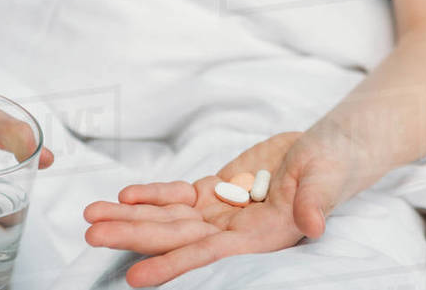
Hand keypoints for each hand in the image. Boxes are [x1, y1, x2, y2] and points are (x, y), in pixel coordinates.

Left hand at [84, 128, 362, 286]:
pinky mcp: (217, 191)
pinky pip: (178, 196)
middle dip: (133, 235)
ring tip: (91, 216)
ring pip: (169, 217)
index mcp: (262, 236)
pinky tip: (124, 195)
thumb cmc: (334, 165)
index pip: (209, 254)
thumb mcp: (328, 178)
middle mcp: (236, 230)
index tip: (135, 277)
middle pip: (176, 235)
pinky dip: (151, 195)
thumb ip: (317, 201)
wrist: (330, 148)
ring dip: (130, 218)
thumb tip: (315, 225)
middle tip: (92, 233)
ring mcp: (222, 211)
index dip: (172, 264)